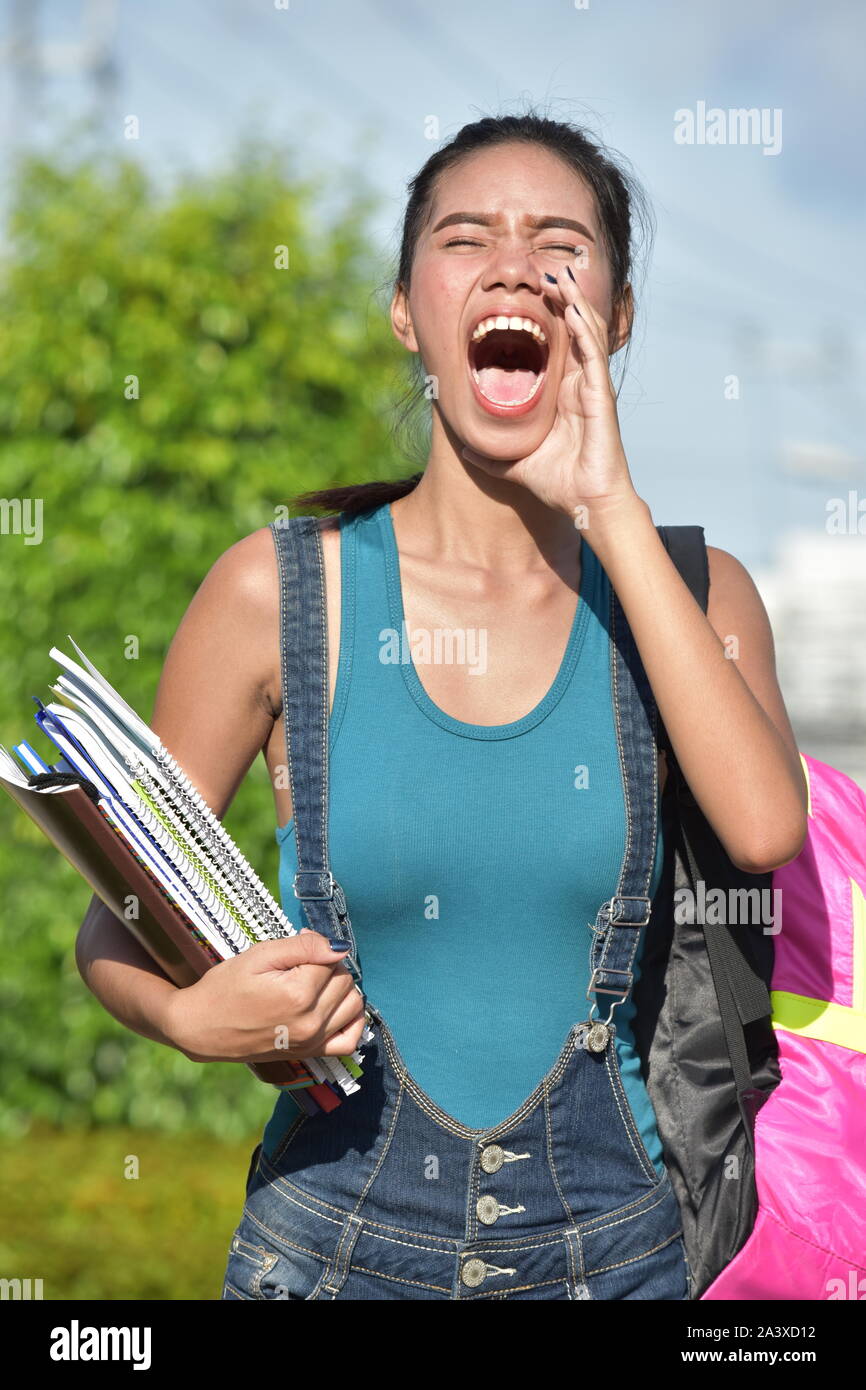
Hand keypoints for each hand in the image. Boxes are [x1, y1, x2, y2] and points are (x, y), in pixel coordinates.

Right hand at [164, 928, 366, 1063]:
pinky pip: (349, 1040)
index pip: (331, 960)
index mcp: (298, 994)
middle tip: (299, 966)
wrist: (201, 1027)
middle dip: (328, 967)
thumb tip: (339, 948)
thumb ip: (303, 948)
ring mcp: (312, 1041)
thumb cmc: (226, 987)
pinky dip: (351, 1021)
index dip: (314, 948)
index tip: (295, 948)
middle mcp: (310, 1022)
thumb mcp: (259, 956)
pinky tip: (335, 1008)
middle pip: (344, 981)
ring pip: (353, 1005)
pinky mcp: (310, 1053)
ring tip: (314, 984)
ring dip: (340, 989)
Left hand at [462, 262, 639, 526]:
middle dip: (560, 300)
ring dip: (574, 303)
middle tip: (542, 275)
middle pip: (572, 330)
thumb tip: (465, 450)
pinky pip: (592, 353)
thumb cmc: (559, 484)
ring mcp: (591, 386)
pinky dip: (585, 328)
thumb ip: (492, 456)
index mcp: (560, 394)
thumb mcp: (514, 464)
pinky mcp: (600, 393)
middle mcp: (577, 385)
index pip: (554, 346)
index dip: (544, 321)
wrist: (585, 503)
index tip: (526, 299)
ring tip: (561, 277)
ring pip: (586, 333)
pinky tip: (574, 307)